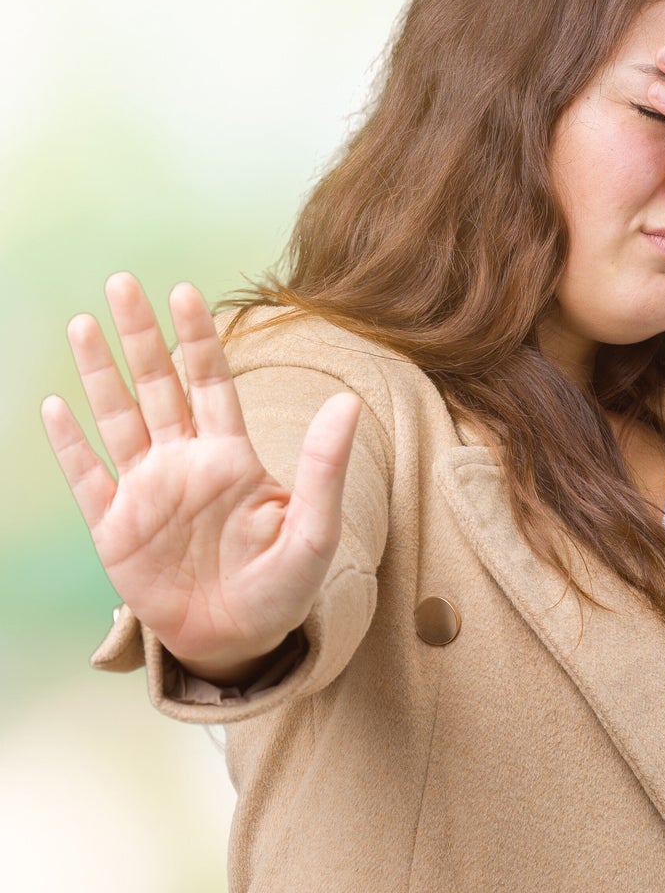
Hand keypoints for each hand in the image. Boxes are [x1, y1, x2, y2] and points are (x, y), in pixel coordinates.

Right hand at [41, 275, 361, 682]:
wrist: (240, 641)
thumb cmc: (283, 588)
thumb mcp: (313, 531)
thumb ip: (324, 468)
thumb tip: (349, 403)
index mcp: (232, 458)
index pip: (212, 382)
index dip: (197, 338)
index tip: (184, 291)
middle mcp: (185, 464)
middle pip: (158, 386)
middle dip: (141, 335)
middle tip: (122, 282)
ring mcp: (147, 492)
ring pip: (118, 418)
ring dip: (100, 373)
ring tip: (85, 323)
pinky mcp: (115, 529)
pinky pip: (88, 478)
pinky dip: (71, 444)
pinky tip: (56, 405)